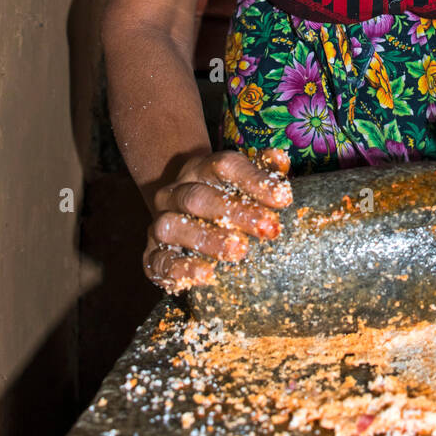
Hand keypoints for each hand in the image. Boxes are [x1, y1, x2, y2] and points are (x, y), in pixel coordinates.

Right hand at [143, 147, 292, 292]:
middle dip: (235, 213)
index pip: (225, 166)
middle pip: (198, 197)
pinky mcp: (151, 254)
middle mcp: (176, 192)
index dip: (254, 180)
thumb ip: (263, 170)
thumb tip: (281, 160)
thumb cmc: (224, 198)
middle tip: (267, 228)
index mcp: (201, 169)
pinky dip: (182, 269)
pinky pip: (159, 261)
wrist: (180, 215)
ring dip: (208, 239)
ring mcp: (160, 222)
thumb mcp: (243, 181)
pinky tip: (207, 275)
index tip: (284, 198)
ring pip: (173, 226)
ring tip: (239, 250)